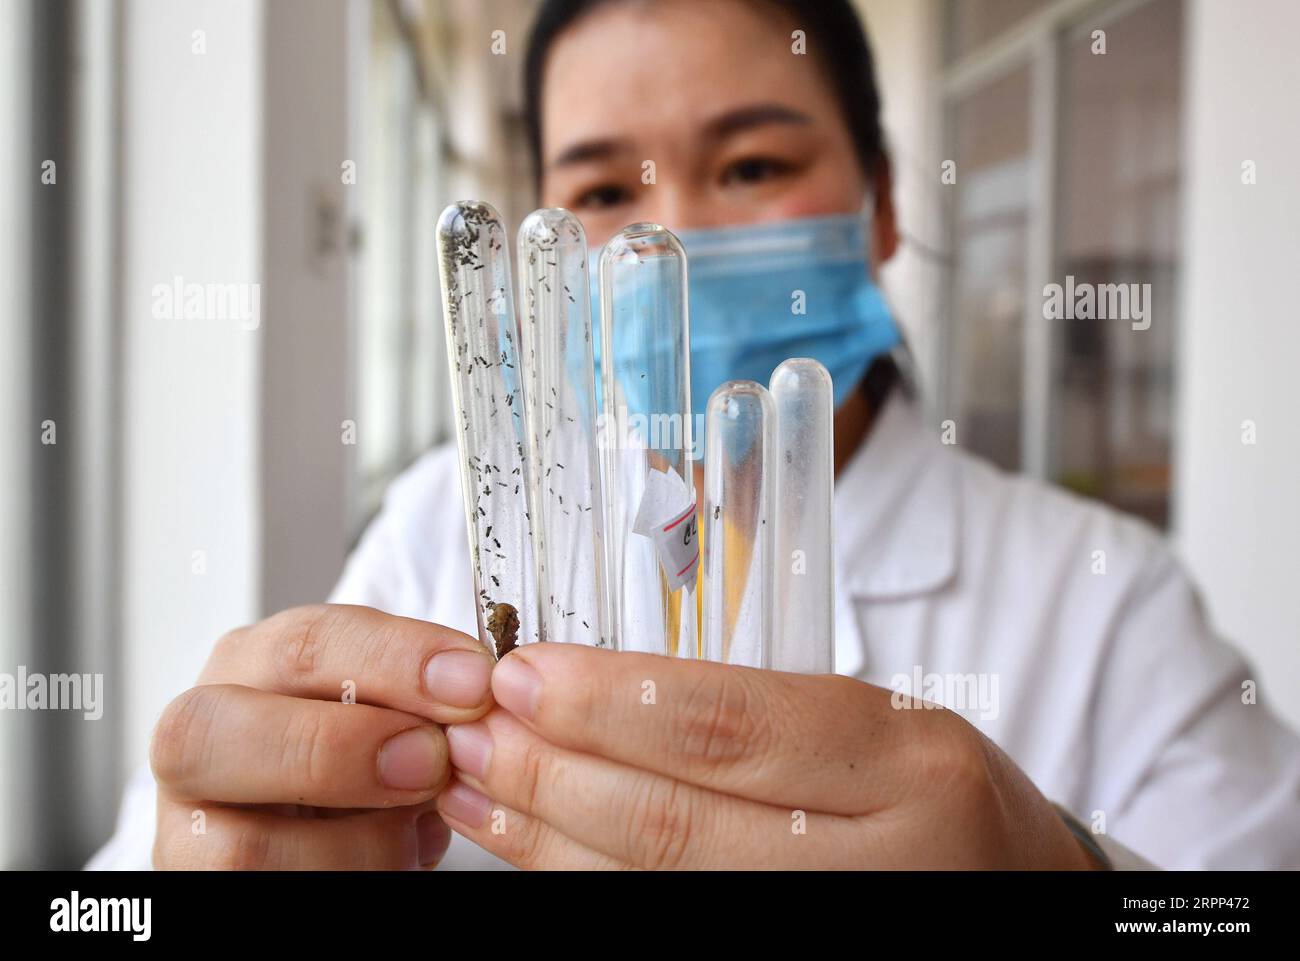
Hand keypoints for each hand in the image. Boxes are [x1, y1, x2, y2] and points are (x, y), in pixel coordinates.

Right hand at [150, 605, 493, 868]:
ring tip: (416, 832)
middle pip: (213, 731)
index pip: (304, 643)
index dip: (394, 661)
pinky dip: (344, 880)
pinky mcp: (201, 881)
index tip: (474, 684)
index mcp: (253, 661)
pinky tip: (395, 860)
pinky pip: (262, 894)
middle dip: (339, 749)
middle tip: (432, 764)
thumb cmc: (368, 743)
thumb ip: (421, 694)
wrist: (325, 813)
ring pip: (239, 846)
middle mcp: (198, 733)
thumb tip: (482, 695)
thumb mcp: (392, 701)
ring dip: (353, 844)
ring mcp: (186, 822)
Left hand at [437, 644, 1097, 868]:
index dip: (608, 702)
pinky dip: (581, 883)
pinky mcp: (787, 958)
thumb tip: (597, 687)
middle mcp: (880, 863)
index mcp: (908, 766)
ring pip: (654, 891)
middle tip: (472, 728)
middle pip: (676, 824)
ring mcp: (835, 927)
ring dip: (545, 835)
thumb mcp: (880, 727)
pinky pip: (660, 924)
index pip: (730, 728)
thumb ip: (759, 712)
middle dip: (552, 772)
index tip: (524, 671)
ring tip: (473, 785)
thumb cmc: (934, 797)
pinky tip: (533, 847)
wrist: (1017, 890)